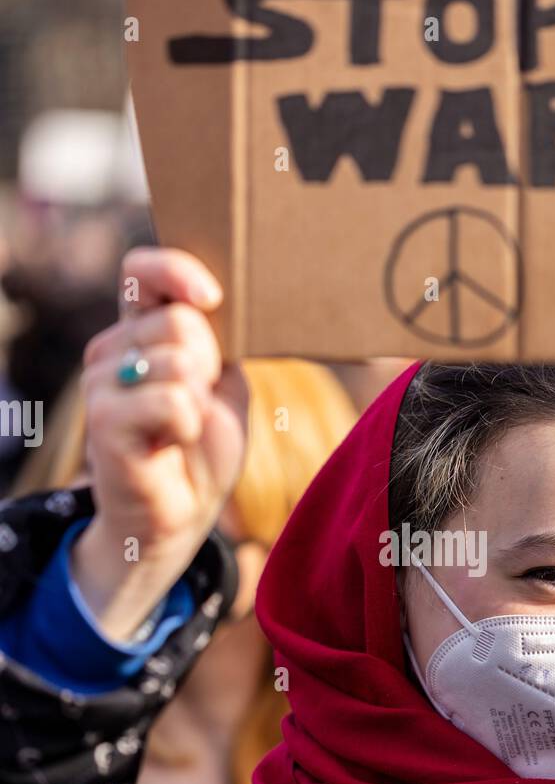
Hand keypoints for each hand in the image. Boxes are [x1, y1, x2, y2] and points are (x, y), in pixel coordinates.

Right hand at [71, 247, 246, 641]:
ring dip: (201, 402)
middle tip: (199, 404)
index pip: (142, 271)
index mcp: (140, 331)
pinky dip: (190, 426)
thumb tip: (208, 304)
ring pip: (181, 361)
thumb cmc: (203, 446)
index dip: (176, 270)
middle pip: (181, 322)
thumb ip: (218, 341)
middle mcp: (111, 348)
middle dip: (212, 364)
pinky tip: (173, 443)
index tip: (212, 296)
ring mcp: (100, 382)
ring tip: (183, 429)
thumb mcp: (224, 384)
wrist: (180, 513)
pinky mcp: (104, 419)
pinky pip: (173, 401)